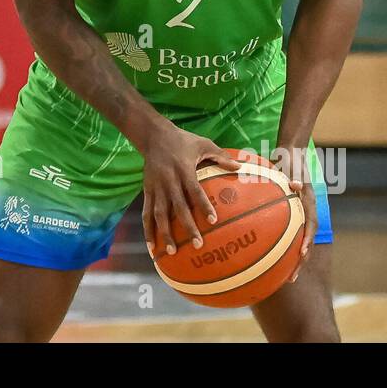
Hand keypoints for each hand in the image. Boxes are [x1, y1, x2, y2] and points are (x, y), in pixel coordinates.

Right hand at [140, 120, 241, 257]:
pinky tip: (151, 246)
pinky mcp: (147, 191)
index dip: (203, 205)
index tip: (213, 221)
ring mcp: (156, 187)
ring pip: (159, 214)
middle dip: (187, 227)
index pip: (194, 190)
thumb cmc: (182, 140)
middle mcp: (169, 181)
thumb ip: (220, 156)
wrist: (153, 135)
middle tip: (198, 245)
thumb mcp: (203, 143)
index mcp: (184, 169)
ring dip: (164, 233)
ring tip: (172, 252)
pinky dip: (147, 230)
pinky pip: (146, 213)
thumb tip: (239, 167)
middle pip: (178, 207)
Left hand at [272, 147, 316, 281]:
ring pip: (296, 240)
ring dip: (290, 258)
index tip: (302, 252)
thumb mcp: (293, 164)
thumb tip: (294, 185)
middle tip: (290, 277)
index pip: (312, 224)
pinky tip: (263, 255)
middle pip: (305, 240)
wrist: (290, 152)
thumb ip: (294, 174)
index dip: (308, 240)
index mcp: (309, 202)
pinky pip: (284, 232)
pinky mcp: (288, 215)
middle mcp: (305, 211)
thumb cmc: (290, 157)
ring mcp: (298, 214)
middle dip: (299, 260)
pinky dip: (277, 245)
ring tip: (280, 276)